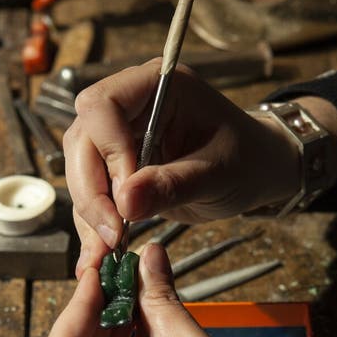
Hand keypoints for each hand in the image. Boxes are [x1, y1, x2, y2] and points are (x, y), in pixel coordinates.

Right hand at [63, 60, 301, 276]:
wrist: (256, 173)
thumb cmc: (247, 159)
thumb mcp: (219, 173)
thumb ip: (174, 185)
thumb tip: (125, 202)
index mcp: (157, 86)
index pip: (103, 105)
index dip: (108, 150)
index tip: (128, 191)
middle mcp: (130, 106)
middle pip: (82, 140)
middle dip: (92, 190)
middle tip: (113, 232)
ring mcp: (120, 137)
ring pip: (80, 170)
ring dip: (89, 211)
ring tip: (109, 247)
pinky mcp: (117, 169)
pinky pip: (92, 193)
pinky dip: (94, 223)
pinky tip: (103, 249)